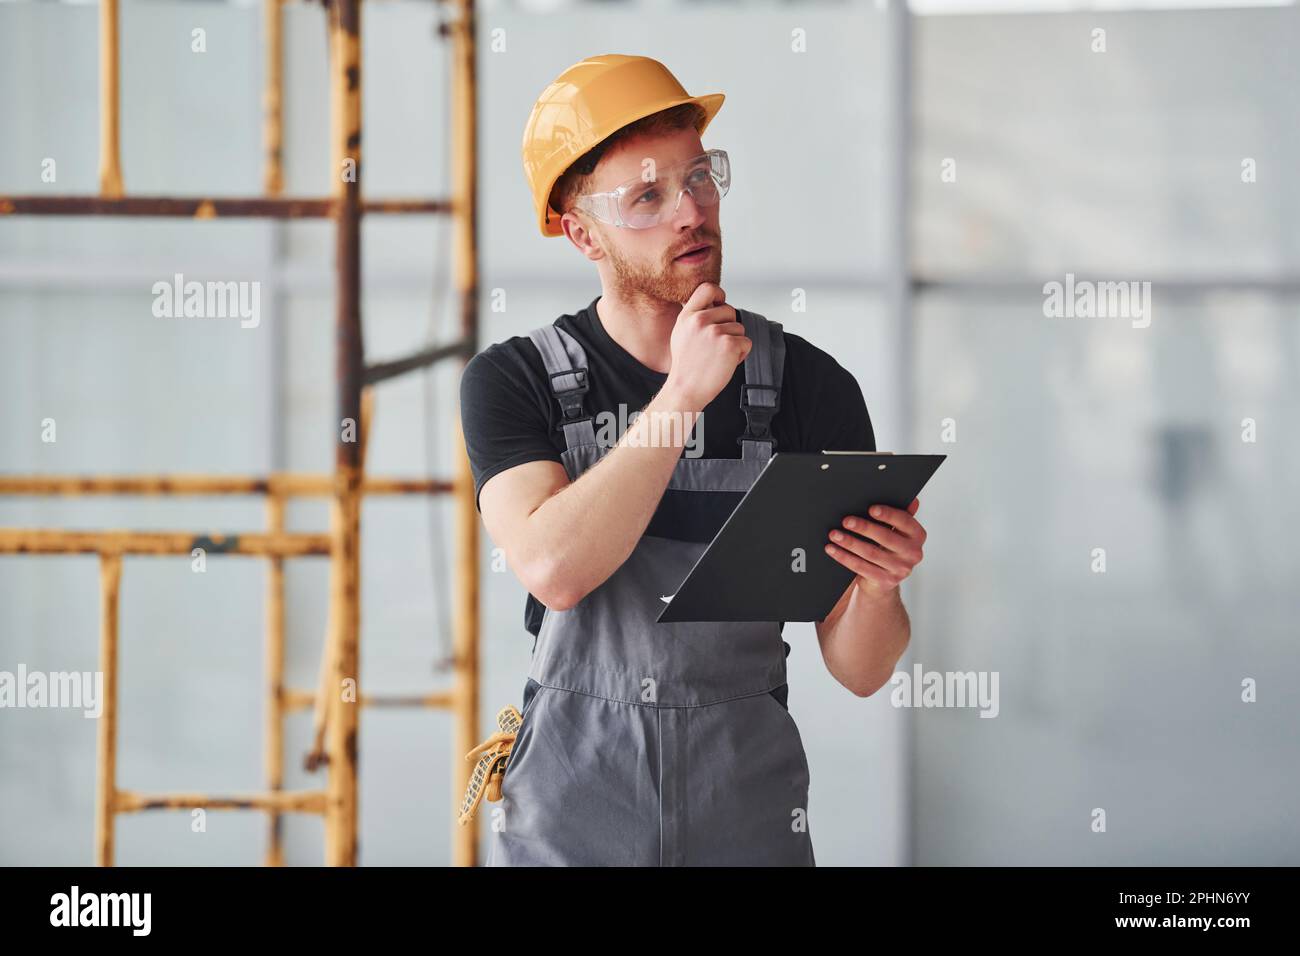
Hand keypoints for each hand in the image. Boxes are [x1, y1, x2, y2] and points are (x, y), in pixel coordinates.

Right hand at [663, 283, 749, 409]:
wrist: (685, 389)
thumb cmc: (685, 366)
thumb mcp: (681, 333)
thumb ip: (694, 316)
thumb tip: (713, 304)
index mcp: (687, 316)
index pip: (708, 289)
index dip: (719, 294)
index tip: (720, 304)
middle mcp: (700, 320)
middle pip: (729, 310)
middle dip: (729, 326)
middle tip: (716, 345)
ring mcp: (715, 332)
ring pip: (739, 327)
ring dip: (735, 342)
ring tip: (718, 356)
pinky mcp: (730, 344)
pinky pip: (746, 342)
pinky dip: (741, 354)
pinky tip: (726, 362)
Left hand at [824, 497, 925, 601]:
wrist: (884, 580)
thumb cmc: (888, 548)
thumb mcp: (897, 532)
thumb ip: (902, 516)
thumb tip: (912, 500)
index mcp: (917, 536)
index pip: (905, 522)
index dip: (888, 515)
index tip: (871, 509)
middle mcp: (913, 554)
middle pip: (886, 538)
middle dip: (864, 528)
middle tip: (846, 521)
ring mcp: (899, 569)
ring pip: (870, 553)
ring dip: (850, 542)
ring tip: (834, 534)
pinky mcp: (884, 581)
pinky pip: (860, 567)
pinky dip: (844, 557)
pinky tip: (832, 549)